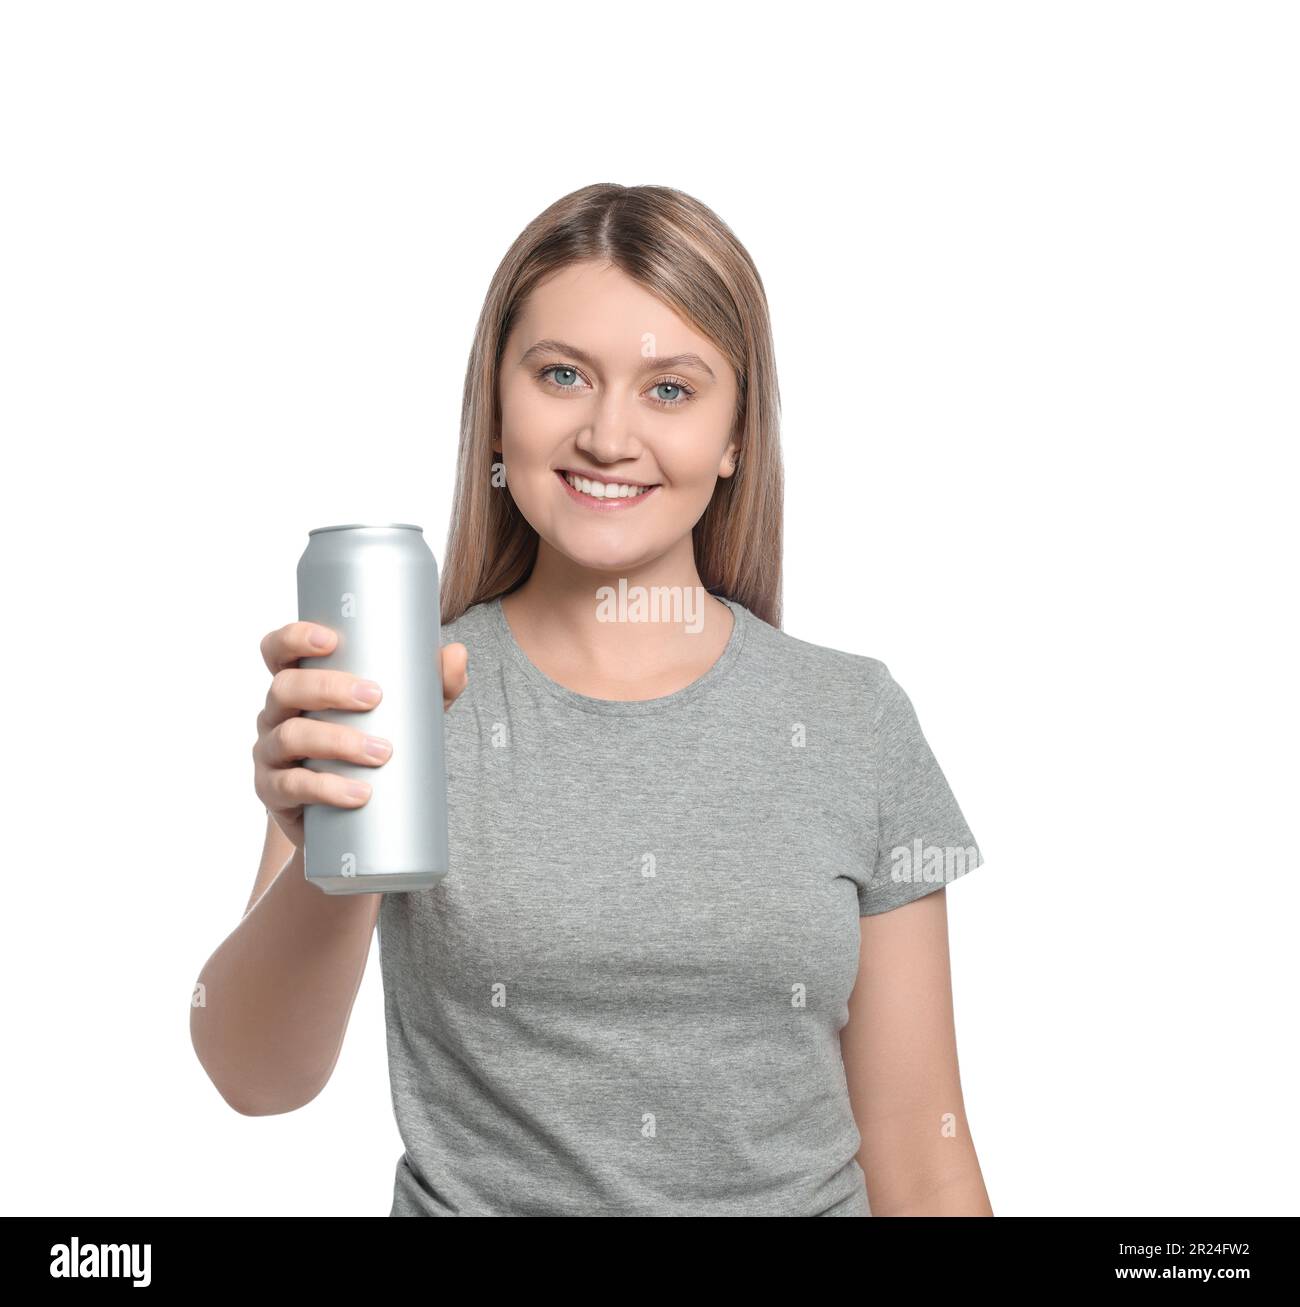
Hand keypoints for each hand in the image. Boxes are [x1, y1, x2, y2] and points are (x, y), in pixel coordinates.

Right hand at [252, 621, 467, 847]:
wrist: (346, 819)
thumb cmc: (370, 744)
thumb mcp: (404, 714)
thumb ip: (433, 684)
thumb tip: (458, 653)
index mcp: (298, 685)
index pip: (277, 651)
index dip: (293, 638)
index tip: (330, 639)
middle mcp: (276, 714)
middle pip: (285, 688)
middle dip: (328, 688)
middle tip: (374, 697)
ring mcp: (270, 754)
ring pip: (290, 736)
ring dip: (336, 741)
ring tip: (381, 752)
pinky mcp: (274, 793)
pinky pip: (292, 787)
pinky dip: (328, 788)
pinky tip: (359, 793)